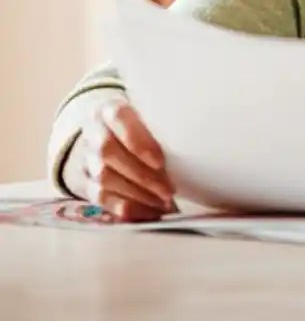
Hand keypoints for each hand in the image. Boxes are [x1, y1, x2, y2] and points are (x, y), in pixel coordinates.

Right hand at [66, 101, 175, 221]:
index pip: (119, 117)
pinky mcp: (89, 183)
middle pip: (108, 152)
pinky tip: (150, 212)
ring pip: (105, 178)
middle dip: (142, 175)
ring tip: (164, 202)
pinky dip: (128, 208)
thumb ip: (170, 125)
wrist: (121, 135)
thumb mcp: (160, 118)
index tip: (160, 161)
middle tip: (169, 190)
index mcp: (111, 108)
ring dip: (138, 194)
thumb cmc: (151, 126)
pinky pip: (102, 199)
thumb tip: (200, 140)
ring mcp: (88, 159)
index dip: (138, 141)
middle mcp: (94, 131)